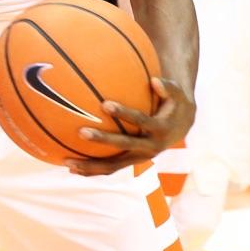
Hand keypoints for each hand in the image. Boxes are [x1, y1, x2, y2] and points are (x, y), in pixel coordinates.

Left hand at [65, 77, 192, 176]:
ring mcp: (139, 157)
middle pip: (123, 145)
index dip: (124, 113)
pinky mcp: (131, 162)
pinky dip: (92, 170)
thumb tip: (155, 80)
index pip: (140, 121)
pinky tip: (71, 168)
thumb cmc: (174, 103)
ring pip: (114, 165)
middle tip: (81, 132)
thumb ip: (167, 87)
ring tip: (68, 163)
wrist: (181, 127)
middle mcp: (150, 147)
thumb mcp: (176, 93)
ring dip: (91, 166)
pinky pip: (110, 168)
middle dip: (102, 140)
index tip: (105, 104)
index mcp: (160, 129)